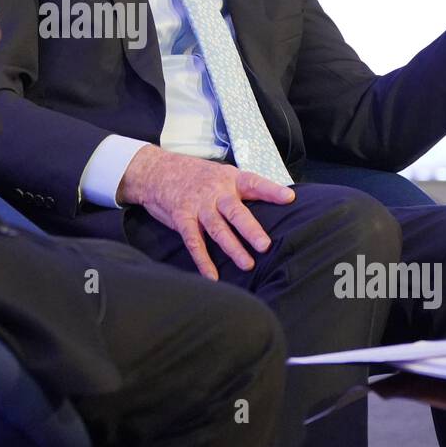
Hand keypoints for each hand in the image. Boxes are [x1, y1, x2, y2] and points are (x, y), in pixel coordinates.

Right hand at [117, 145, 294, 279]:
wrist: (157, 170)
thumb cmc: (196, 176)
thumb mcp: (221, 174)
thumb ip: (242, 189)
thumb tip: (276, 201)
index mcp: (229, 179)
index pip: (253, 183)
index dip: (271, 190)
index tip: (288, 198)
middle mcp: (215, 192)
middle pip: (235, 211)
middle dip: (250, 229)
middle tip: (264, 245)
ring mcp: (198, 205)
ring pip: (217, 229)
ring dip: (232, 248)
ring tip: (247, 265)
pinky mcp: (182, 218)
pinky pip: (193, 241)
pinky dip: (202, 260)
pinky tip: (212, 276)